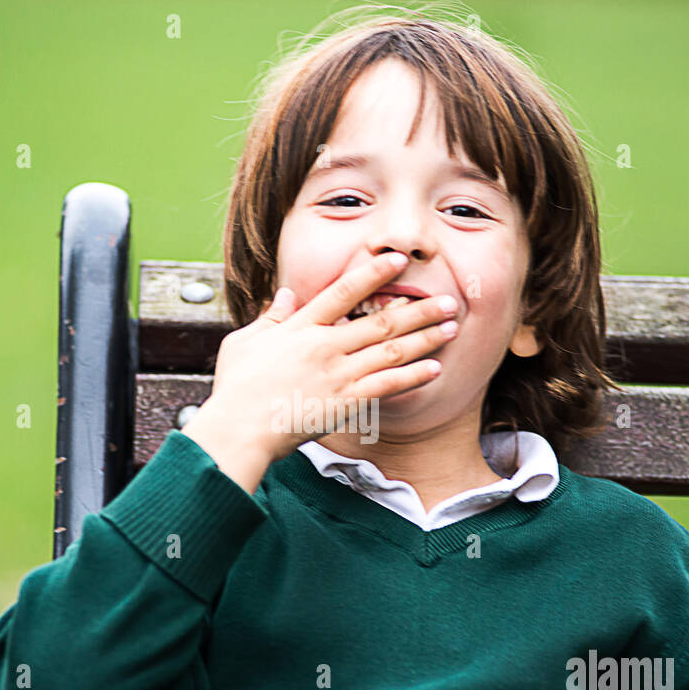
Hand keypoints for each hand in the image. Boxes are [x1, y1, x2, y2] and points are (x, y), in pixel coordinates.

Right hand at [180, 252, 458, 490]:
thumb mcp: (244, 343)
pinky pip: (387, 385)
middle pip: (381, 321)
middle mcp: (326, 345)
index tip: (397, 260)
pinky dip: (413, 376)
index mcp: (301, 327)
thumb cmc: (236, 389)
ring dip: (426, 338)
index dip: (373, 273)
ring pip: (392, 350)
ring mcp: (338, 373)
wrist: (240, 429)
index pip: (344, 291)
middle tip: (448, 299)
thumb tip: (285, 295)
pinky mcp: (346, 402)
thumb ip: (270, 317)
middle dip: (418, 309)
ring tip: (452, 327)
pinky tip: (435, 368)